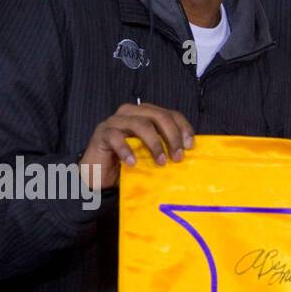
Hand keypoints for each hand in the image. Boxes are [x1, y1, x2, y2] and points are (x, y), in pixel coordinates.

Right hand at [79, 103, 194, 190]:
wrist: (100, 178)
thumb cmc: (129, 166)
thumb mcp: (152, 157)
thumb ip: (166, 150)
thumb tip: (190, 156)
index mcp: (146, 116)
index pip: (170, 114)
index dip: (183, 127)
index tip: (190, 146)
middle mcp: (132, 113)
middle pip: (158, 115)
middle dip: (172, 136)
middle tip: (178, 157)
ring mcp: (115, 122)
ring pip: (140, 123)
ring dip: (154, 143)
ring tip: (161, 162)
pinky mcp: (102, 133)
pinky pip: (116, 136)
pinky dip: (126, 150)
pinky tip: (133, 163)